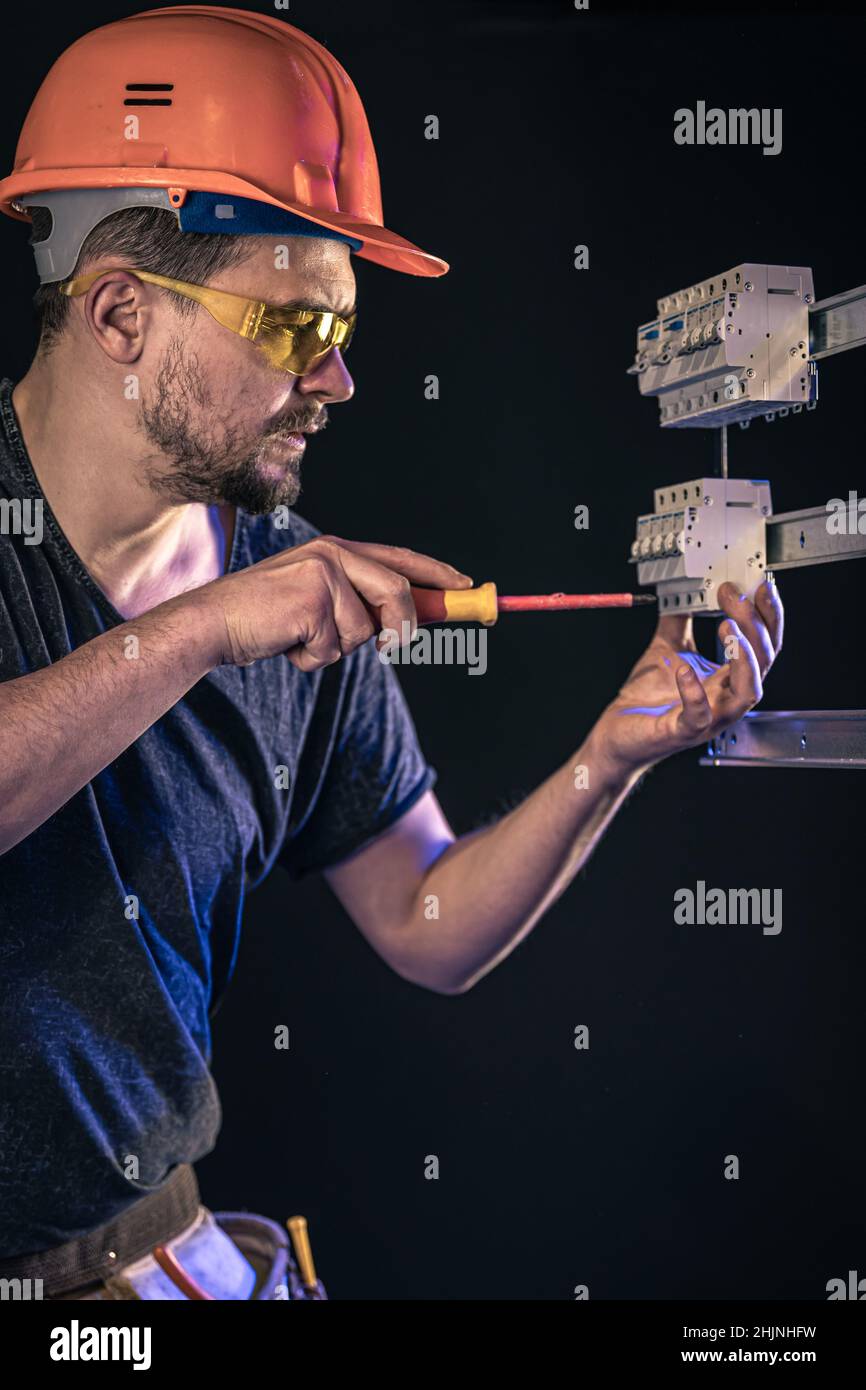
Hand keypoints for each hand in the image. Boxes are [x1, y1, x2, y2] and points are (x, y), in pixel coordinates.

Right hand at [198, 535, 472, 670]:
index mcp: (336, 550)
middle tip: (391, 646)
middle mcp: (333, 554)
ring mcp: (322, 575)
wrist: (212, 623)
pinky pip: (335, 649)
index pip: (400, 558)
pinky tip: (286, 643)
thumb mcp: (317, 603)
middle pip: (398, 593)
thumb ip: (357, 604)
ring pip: (365, 631)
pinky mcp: (312, 601)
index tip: (466, 589)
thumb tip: (407, 623)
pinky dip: (312, 659)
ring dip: (336, 649)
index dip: (437, 575)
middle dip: (402, 628)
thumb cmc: (265, 619)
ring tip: (300, 638)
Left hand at [587, 578, 783, 779]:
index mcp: (728, 677)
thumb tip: (685, 588)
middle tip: (733, 594)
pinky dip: (695, 692)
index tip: (762, 585)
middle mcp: (726, 697)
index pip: (763, 645)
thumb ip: (679, 620)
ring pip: (748, 691)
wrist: (618, 732)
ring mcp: (710, 717)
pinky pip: (699, 715)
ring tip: (729, 627)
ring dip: (745, 658)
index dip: (769, 615)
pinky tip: (684, 670)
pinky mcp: (684, 731)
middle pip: (763, 661)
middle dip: (755, 624)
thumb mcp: (667, 648)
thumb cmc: (647, 698)